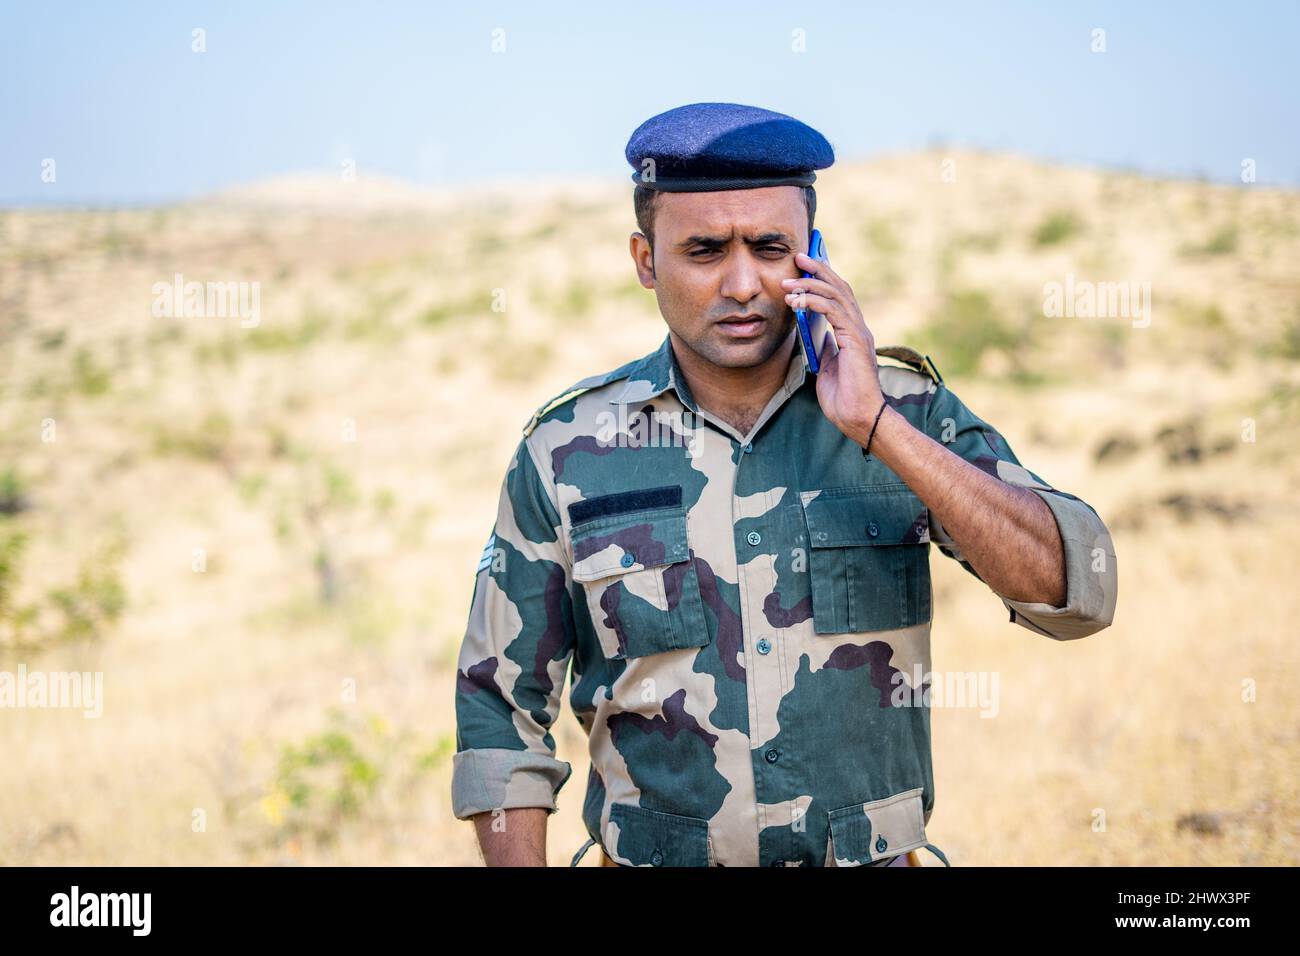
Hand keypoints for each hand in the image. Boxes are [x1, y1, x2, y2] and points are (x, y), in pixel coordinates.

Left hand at [783, 252, 884, 444]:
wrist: (858, 417)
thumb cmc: (843, 398)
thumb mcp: (825, 367)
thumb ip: (822, 348)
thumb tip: (811, 332)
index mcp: (852, 333)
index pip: (839, 296)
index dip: (824, 278)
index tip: (805, 266)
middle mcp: (858, 328)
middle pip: (840, 287)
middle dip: (819, 269)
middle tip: (799, 257)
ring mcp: (858, 333)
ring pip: (836, 295)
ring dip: (810, 284)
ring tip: (789, 280)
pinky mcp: (855, 340)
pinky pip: (833, 311)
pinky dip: (814, 301)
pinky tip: (797, 300)